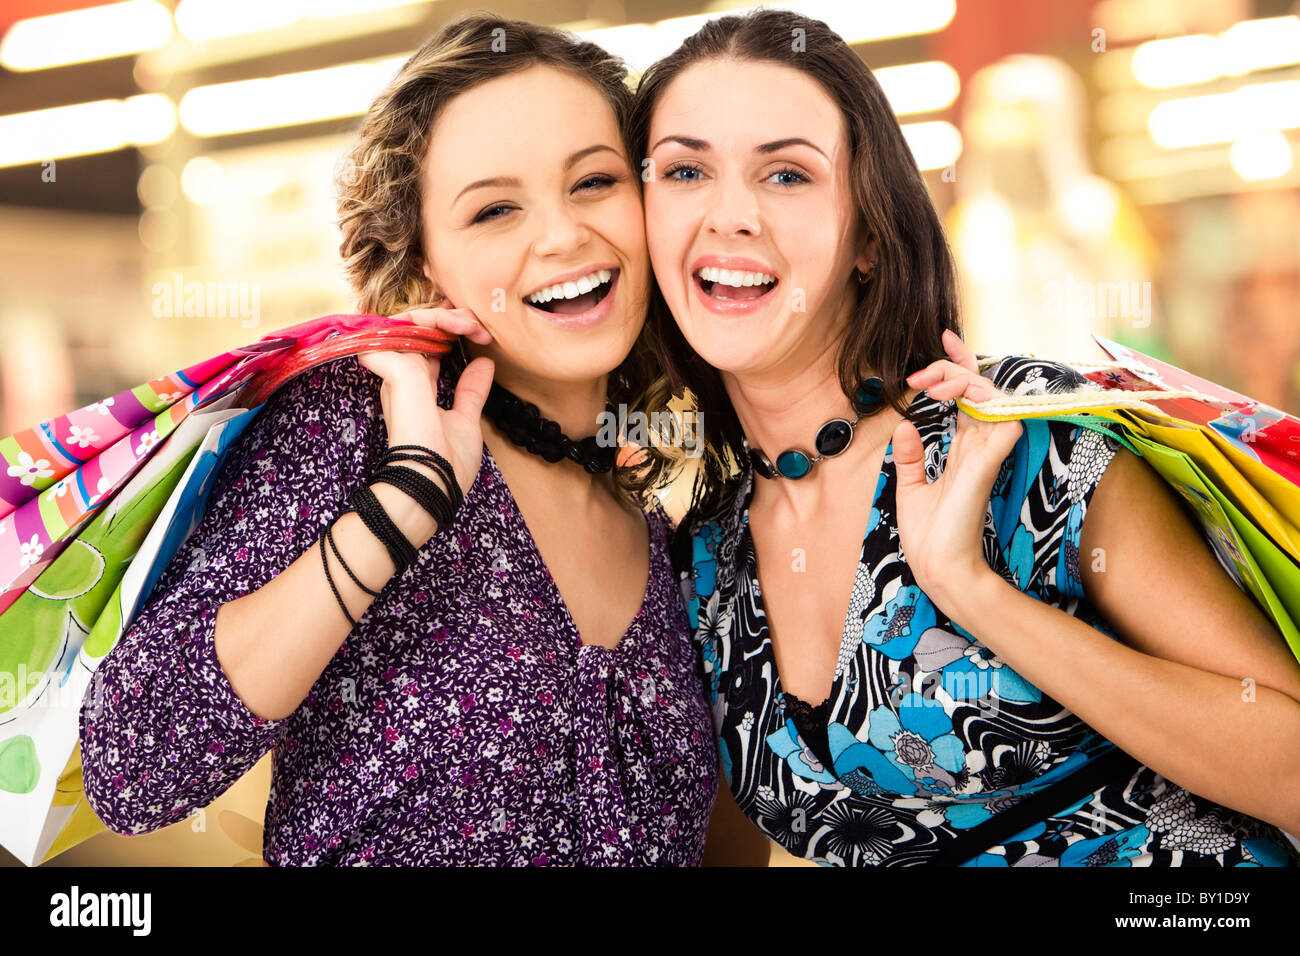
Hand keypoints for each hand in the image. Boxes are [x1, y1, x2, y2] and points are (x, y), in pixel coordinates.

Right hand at [357, 305, 493, 497]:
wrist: (432, 486)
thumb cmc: (445, 466)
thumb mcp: (465, 422)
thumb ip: (470, 392)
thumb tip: (484, 364)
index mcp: (413, 388)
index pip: (424, 344)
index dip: (450, 330)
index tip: (481, 335)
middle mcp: (401, 377)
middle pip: (416, 327)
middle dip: (450, 317)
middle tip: (480, 327)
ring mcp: (397, 373)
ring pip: (410, 321)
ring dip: (446, 314)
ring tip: (474, 324)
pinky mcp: (398, 373)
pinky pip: (403, 330)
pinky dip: (435, 320)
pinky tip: (462, 326)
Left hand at [891, 329, 1020, 615]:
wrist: (936, 567)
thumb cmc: (929, 534)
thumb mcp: (911, 487)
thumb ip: (911, 456)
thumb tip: (904, 425)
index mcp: (964, 449)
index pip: (969, 396)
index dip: (960, 365)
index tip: (946, 338)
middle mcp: (980, 446)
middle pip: (980, 388)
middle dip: (953, 367)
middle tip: (921, 373)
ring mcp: (987, 453)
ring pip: (990, 395)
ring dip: (961, 379)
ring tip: (930, 385)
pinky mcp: (988, 465)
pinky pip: (1002, 421)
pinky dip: (984, 401)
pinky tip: (957, 395)